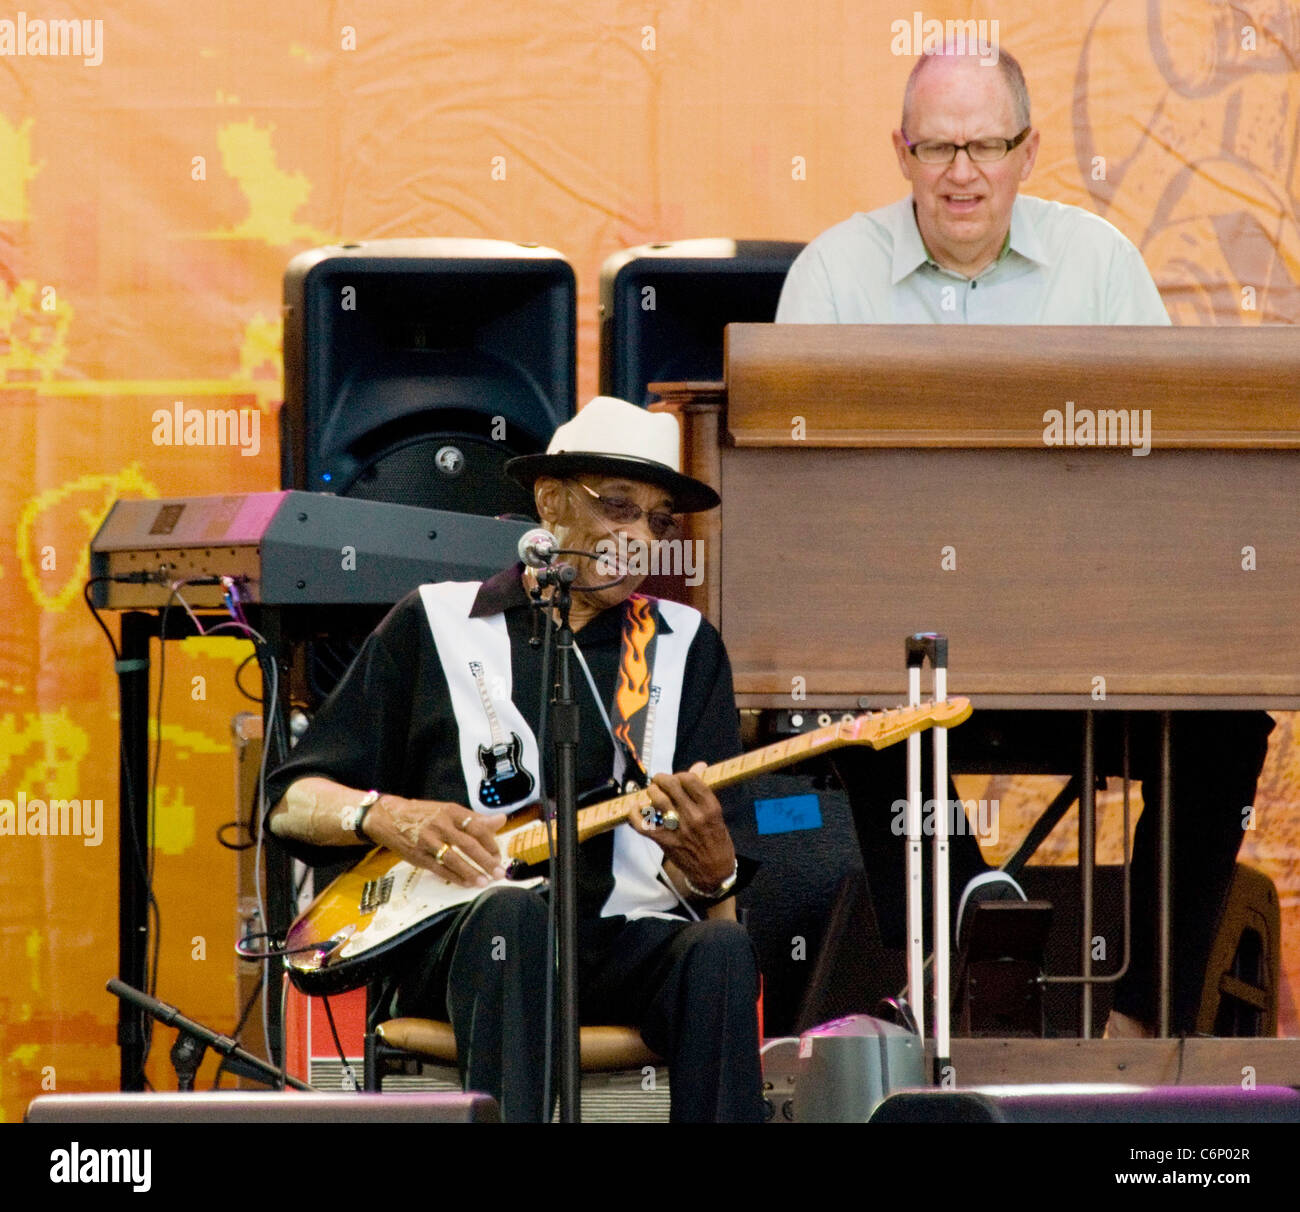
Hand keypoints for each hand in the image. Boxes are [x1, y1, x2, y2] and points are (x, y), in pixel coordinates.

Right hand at [363, 796, 506, 887]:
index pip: (477, 827)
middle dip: (486, 860)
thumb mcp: (449, 810)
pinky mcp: (418, 856)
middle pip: (468, 844)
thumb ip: (475, 818)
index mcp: (451, 811)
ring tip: (484, 882)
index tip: (499, 855)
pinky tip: (466, 883)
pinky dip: (454, 877)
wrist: (388, 817)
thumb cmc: (424, 814)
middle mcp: (440, 825)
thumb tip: (501, 820)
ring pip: (454, 859)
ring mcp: (428, 841)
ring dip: (471, 872)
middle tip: (499, 873)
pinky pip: (439, 869)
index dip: (491, 843)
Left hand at [629, 762, 735, 894]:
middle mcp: (694, 817)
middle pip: (671, 785)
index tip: (678, 778)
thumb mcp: (715, 814)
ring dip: (651, 791)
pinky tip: (636, 808)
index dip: (680, 775)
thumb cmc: (716, 840)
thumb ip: (703, 790)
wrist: (714, 872)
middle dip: (662, 779)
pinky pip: (642, 824)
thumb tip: (699, 765)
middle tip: (660, 781)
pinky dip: (635, 814)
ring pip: (657, 800)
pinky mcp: (664, 841)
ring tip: (652, 792)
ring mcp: (678, 829)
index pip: (690, 779)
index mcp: (710, 808)